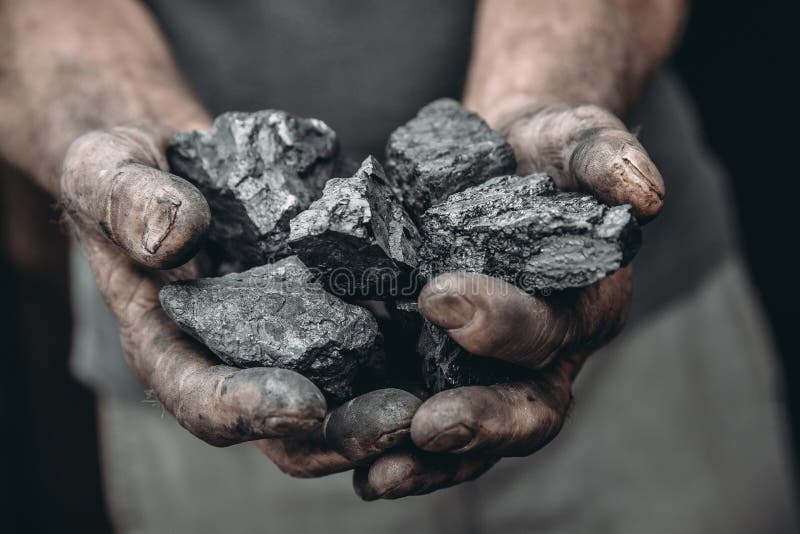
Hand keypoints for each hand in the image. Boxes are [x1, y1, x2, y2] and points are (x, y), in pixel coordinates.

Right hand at [61, 123, 420, 476]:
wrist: (178, 160)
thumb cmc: (129, 171)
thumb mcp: (105, 170)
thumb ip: (126, 201)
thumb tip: (174, 239)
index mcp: (172, 346)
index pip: (203, 399)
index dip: (248, 410)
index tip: (301, 405)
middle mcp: (236, 358)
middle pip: (288, 424)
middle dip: (342, 431)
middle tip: (400, 419)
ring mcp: (288, 341)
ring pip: (342, 398)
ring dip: (389, 409)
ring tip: (444, 399)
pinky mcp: (330, 309)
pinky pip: (373, 344)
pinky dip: (413, 354)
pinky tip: (458, 343)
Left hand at [353, 103, 663, 498]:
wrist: (510, 158)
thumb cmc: (551, 153)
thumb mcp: (583, 142)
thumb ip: (611, 163)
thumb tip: (645, 196)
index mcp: (582, 306)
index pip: (551, 332)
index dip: (503, 324)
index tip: (439, 297)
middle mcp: (545, 352)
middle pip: (525, 410)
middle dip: (478, 423)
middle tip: (424, 428)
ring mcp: (494, 367)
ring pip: (477, 435)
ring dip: (431, 461)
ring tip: (378, 477)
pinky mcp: (445, 363)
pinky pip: (428, 414)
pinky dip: (398, 445)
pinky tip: (357, 464)